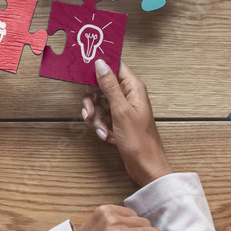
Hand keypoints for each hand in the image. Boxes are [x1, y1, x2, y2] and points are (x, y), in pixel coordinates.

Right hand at [82, 61, 171, 186]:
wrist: (145, 166)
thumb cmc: (140, 141)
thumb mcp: (121, 111)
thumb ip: (110, 86)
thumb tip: (100, 64)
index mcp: (133, 88)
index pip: (115, 66)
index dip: (99, 68)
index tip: (85, 74)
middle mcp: (129, 95)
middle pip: (102, 86)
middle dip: (93, 101)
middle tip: (90, 113)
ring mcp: (123, 108)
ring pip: (100, 103)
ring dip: (97, 118)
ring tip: (102, 130)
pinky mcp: (118, 120)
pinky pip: (103, 116)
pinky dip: (101, 126)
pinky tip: (106, 136)